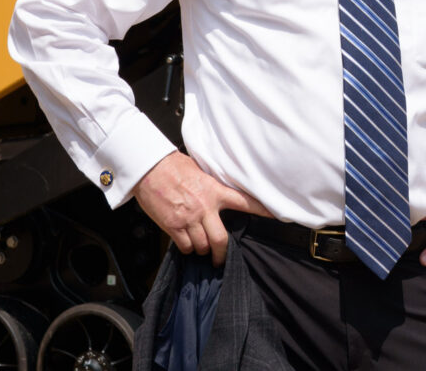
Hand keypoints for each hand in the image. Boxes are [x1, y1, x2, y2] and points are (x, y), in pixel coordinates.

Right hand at [132, 152, 264, 265]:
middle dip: (222, 254)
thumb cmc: (173, 166)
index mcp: (215, 191)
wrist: (149, 168)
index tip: (276, 216)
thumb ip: (212, 186)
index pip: (245, 202)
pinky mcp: (173, 226)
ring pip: (203, 246)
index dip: (263, 210)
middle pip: (221, 240)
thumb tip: (220, 193)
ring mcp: (189, 219)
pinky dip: (187, 249)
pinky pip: (185, 247)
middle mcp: (205, 207)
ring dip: (202, 250)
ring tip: (199, 246)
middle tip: (220, 259)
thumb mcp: (200, 171)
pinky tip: (186, 244)